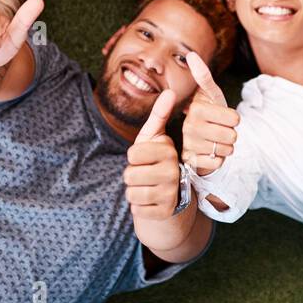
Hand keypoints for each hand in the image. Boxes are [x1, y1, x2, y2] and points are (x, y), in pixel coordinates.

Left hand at [123, 89, 181, 219]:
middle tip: (145, 175)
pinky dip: (139, 207)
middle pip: (129, 175)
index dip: (133, 157)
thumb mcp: (155, 138)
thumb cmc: (157, 162)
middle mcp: (173, 172)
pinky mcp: (166, 212)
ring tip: (146, 188)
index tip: (145, 158)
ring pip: (132, 194)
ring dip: (134, 192)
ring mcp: (171, 194)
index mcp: (168, 151)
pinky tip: (149, 202)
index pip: (132, 154)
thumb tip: (169, 90)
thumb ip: (159, 115)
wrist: (171, 197)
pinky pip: (137, 210)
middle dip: (131, 177)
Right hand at [180, 52, 239, 176]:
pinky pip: (219, 162)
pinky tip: (210, 153)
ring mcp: (191, 145)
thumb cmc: (209, 113)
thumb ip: (203, 76)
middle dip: (231, 134)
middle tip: (220, 130)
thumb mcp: (210, 95)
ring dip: (226, 147)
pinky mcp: (193, 162)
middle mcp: (190, 127)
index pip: (234, 118)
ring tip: (215, 141)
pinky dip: (219, 159)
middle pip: (232, 135)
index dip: (233, 118)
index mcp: (196, 109)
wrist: (199, 139)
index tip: (222, 116)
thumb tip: (191, 54)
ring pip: (227, 149)